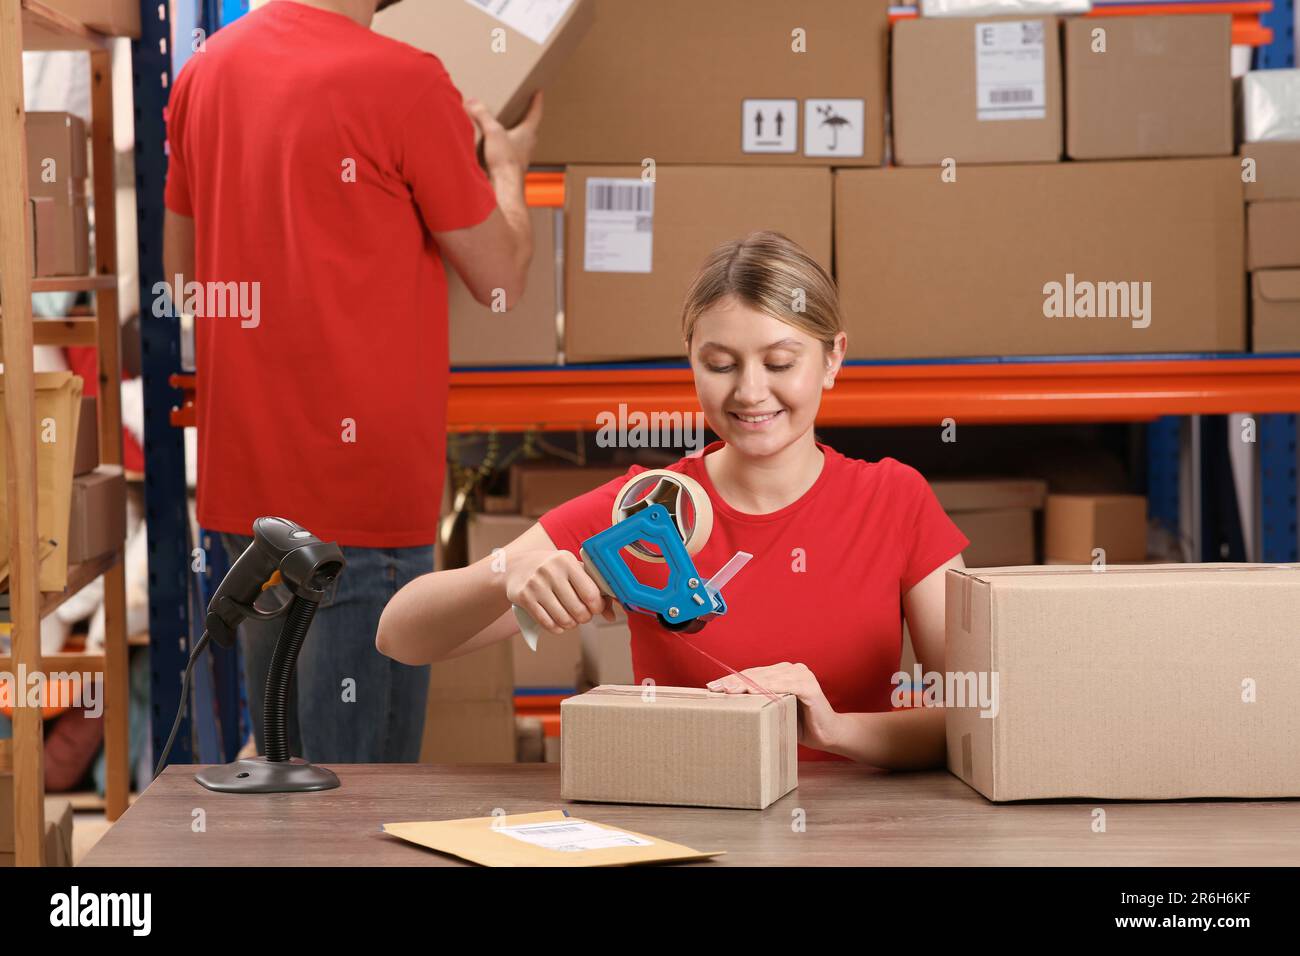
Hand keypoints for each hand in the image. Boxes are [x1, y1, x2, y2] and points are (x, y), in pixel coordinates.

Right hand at [464, 91, 542, 183]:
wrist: (505, 187)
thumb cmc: (505, 161)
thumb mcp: (493, 132)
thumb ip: (483, 115)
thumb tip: (473, 102)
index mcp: (528, 133)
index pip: (535, 113)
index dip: (537, 101)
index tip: (539, 92)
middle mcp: (528, 145)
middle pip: (530, 127)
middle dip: (526, 118)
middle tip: (522, 109)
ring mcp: (521, 156)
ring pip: (521, 141)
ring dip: (515, 134)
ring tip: (506, 128)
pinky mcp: (512, 166)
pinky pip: (510, 152)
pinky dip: (505, 147)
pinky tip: (496, 148)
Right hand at [503, 549, 615, 634]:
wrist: (516, 567)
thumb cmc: (552, 570)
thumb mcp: (572, 571)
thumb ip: (594, 589)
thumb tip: (612, 616)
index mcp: (566, 560)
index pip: (590, 593)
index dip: (597, 607)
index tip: (595, 608)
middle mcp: (550, 570)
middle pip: (578, 609)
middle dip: (584, 618)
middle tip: (583, 615)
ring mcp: (535, 584)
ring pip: (563, 619)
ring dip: (571, 624)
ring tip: (571, 620)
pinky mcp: (524, 598)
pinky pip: (547, 623)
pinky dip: (557, 628)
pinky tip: (558, 624)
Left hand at [707, 663, 840, 752]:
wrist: (829, 735)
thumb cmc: (800, 724)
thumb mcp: (775, 710)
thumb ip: (760, 702)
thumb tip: (729, 702)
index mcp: (784, 672)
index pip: (753, 674)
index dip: (733, 679)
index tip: (713, 686)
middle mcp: (793, 669)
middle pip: (757, 674)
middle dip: (734, 681)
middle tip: (715, 688)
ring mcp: (801, 675)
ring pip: (767, 678)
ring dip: (746, 684)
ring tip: (728, 691)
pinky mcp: (808, 686)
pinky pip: (783, 686)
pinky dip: (767, 689)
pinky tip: (752, 694)